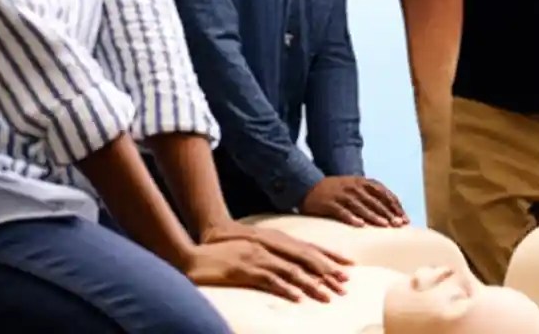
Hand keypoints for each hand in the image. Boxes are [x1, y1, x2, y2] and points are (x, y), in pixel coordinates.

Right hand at [190, 221, 352, 301]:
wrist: (191, 256)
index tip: (347, 268)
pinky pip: (269, 280)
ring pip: (291, 271)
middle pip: (305, 258)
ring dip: (312, 284)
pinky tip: (298, 297)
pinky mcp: (243, 269)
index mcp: (272, 241)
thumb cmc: (220, 256)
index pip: (307, 248)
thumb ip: (270, 258)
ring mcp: (256, 256)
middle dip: (327, 272)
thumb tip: (289, 271)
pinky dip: (285, 288)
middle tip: (344, 285)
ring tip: (327, 296)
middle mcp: (268, 246)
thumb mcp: (250, 252)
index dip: (329, 257)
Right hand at [302, 176, 408, 226]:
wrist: (310, 187)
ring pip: (361, 206)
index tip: (404, 218)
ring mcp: (341, 195)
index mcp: (362, 182)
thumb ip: (372, 196)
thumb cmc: (338, 190)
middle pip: (374, 200)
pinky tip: (359, 225)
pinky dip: (351, 217)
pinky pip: (342, 211)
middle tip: (398, 225)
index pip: (384, 193)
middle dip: (388, 213)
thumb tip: (393, 212)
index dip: (395, 206)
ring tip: (384, 225)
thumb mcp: (356, 187)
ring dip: (373, 215)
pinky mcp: (330, 203)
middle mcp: (354, 187)